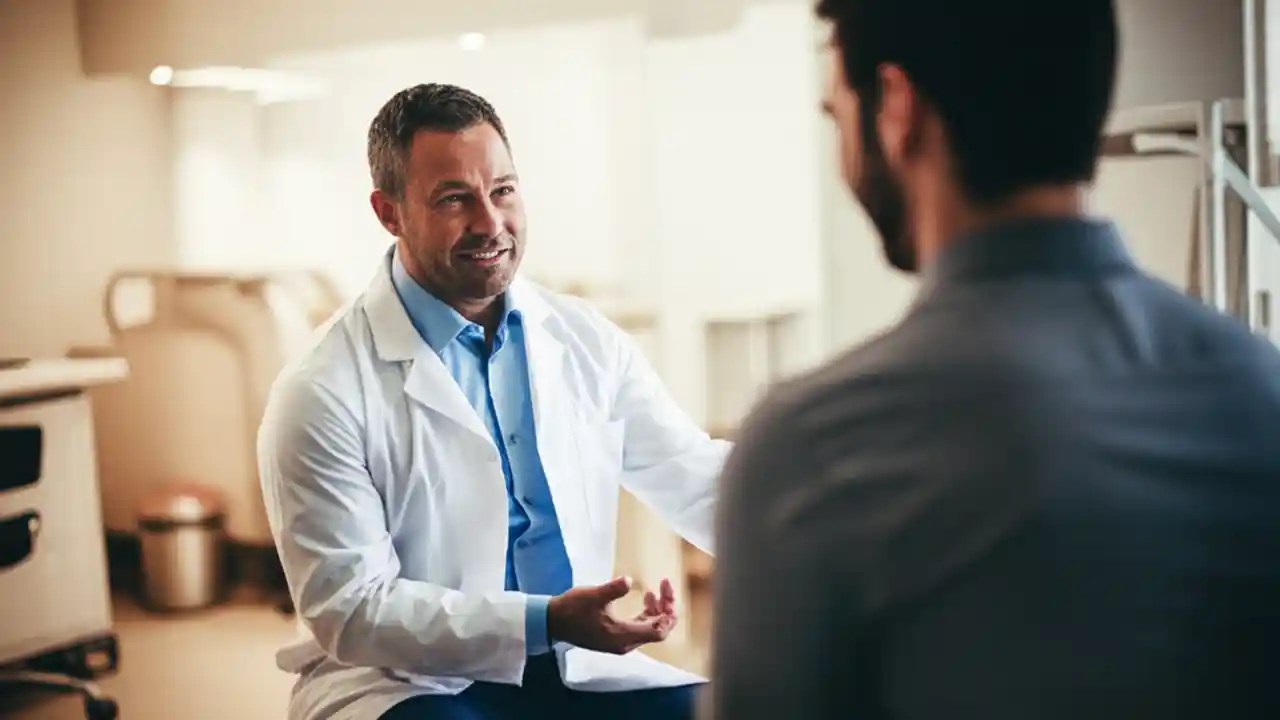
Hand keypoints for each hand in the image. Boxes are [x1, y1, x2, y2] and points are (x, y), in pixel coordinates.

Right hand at [547, 576, 678, 654]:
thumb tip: (629, 581)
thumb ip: (613, 589)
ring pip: (649, 629)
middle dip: (665, 608)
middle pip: (658, 630)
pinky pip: (640, 627)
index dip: (668, 612)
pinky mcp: (615, 637)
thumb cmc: (573, 609)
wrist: (553, 622)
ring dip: (657, 611)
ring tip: (656, 590)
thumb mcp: (593, 596)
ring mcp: (621, 641)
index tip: (666, 589)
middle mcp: (625, 643)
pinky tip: (646, 599)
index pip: (659, 630)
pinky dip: (647, 614)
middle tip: (665, 586)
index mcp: (623, 636)